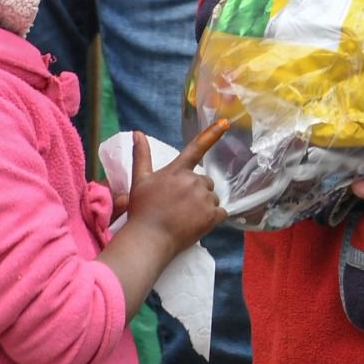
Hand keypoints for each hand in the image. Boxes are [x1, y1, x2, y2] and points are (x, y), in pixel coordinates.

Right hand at [122, 125, 229, 254]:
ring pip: (212, 197)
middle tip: (178, 206)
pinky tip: (198, 224)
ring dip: (203, 205)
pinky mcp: (213, 216)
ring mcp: (204, 198)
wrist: (149, 239)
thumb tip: (137, 132)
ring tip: (185, 217)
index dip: (212, 134)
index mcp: (178, 170)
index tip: (225, 123)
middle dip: (196, 191)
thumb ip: (141, 155)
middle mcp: (194, 181)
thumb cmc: (142, 210)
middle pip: (204, 181)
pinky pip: (221, 213)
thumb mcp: (140, 180)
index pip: (197, 147)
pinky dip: (213, 218)